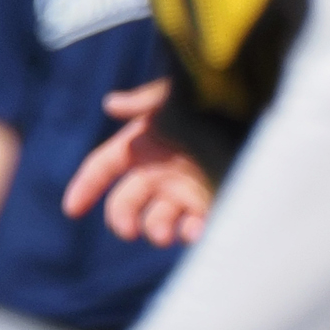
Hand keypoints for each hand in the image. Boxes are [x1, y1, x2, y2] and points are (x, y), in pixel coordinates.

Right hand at [61, 79, 212, 246]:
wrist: (258, 109)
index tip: (71, 209)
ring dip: (156, 230)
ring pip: (157, 222)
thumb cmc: (214, 96)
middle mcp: (159, 171)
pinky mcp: (212, 204)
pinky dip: (192, 233)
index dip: (86, 186)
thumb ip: (145, 102)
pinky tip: (195, 230)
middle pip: (126, 203)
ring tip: (164, 234)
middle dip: (121, 219)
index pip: (104, 166)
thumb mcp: (177, 94)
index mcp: (144, 143)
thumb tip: (110, 104)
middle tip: (127, 230)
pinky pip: (195, 227)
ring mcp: (184, 191)